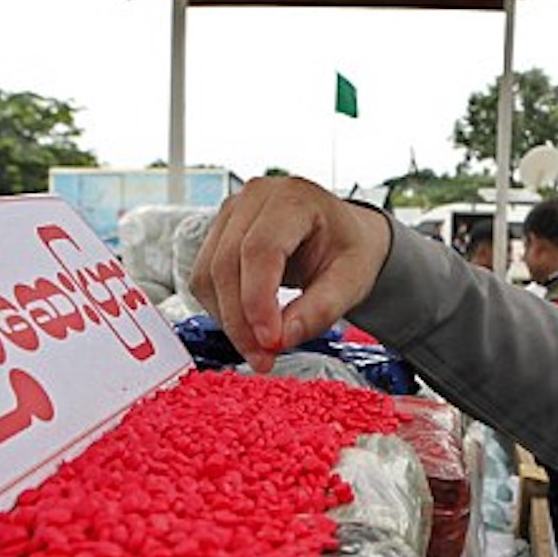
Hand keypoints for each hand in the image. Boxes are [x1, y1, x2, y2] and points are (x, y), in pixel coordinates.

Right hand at [188, 175, 391, 372]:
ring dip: (228, 321)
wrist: (341, 235)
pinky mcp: (217, 236)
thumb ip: (321, 309)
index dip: (258, 300)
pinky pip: (204, 281)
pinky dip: (222, 312)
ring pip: (207, 275)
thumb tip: (282, 339)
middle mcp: (254, 198)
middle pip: (226, 264)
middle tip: (264, 358)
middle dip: (241, 321)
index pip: (260, 249)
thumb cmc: (349, 249)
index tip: (270, 342)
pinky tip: (248, 328)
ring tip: (259, 349)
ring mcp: (231, 214)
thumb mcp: (353, 279)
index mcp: (294, 198)